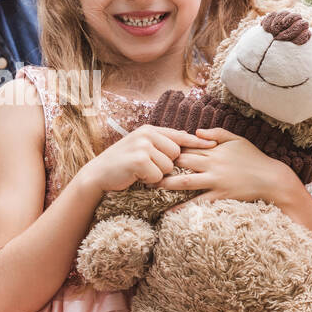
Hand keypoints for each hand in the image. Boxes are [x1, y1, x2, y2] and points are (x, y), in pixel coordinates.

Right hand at [79, 124, 215, 193]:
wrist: (97, 176)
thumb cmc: (121, 165)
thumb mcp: (140, 148)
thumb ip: (159, 144)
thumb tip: (184, 141)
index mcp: (149, 130)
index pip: (179, 135)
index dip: (197, 141)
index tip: (214, 144)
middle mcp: (147, 134)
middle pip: (177, 154)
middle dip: (166, 166)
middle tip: (148, 168)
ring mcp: (142, 146)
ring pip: (168, 167)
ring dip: (156, 175)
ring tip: (140, 173)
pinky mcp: (139, 160)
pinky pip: (158, 176)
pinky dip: (149, 181)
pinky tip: (136, 177)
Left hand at [156, 128, 306, 209]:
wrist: (272, 179)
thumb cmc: (254, 158)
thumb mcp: (237, 140)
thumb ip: (216, 133)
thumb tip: (196, 132)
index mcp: (214, 150)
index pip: (186, 147)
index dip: (169, 148)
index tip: (154, 149)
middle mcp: (211, 164)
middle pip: (181, 162)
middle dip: (162, 164)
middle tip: (144, 166)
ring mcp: (215, 181)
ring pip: (185, 181)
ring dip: (166, 183)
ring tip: (150, 186)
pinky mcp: (220, 196)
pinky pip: (197, 202)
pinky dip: (182, 207)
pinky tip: (168, 212)